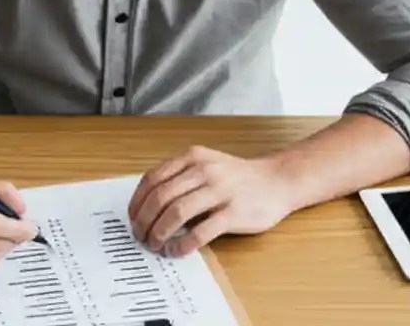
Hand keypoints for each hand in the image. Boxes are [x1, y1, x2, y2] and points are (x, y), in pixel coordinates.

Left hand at [127, 146, 294, 257]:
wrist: (277, 181)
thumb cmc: (237, 177)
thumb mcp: (205, 164)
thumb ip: (179, 178)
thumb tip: (147, 207)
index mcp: (193, 157)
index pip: (152, 179)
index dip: (136, 202)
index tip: (132, 218)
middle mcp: (204, 170)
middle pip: (160, 197)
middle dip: (144, 221)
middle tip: (140, 236)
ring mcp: (220, 190)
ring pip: (176, 212)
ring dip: (159, 233)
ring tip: (155, 245)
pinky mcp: (234, 212)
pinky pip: (200, 232)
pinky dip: (183, 244)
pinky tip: (177, 251)